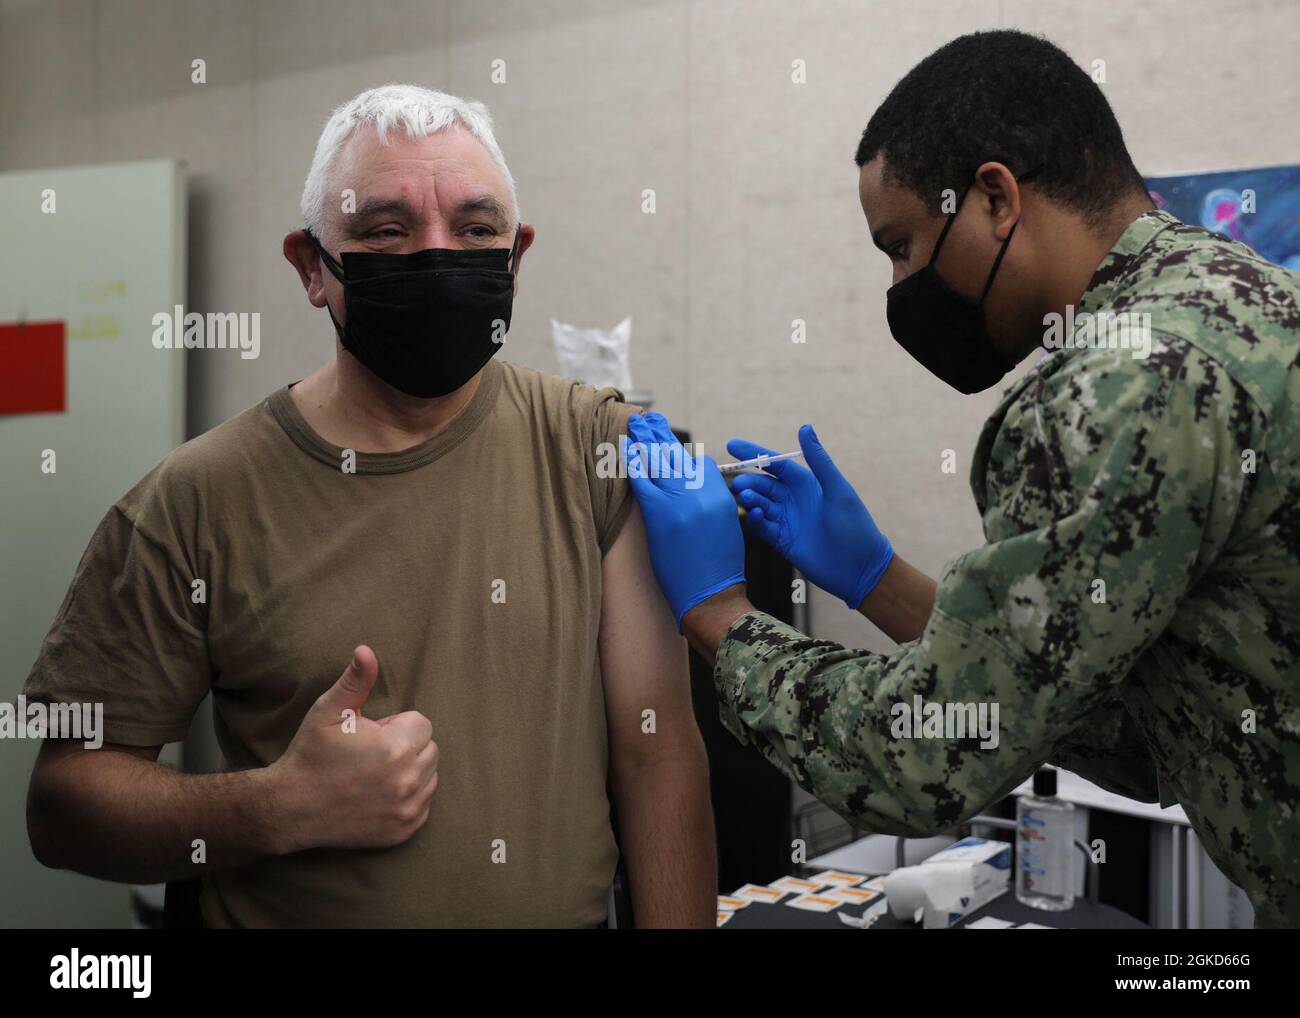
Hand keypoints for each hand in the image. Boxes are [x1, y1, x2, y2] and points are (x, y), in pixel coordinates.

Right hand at [270, 646, 438, 851]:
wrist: (291, 808)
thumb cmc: (311, 754)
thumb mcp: (329, 711)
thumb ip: (356, 680)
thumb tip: (366, 650)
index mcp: (396, 747)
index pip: (421, 723)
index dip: (394, 726)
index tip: (369, 736)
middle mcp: (408, 779)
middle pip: (429, 749)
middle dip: (406, 746)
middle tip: (369, 755)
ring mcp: (408, 808)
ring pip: (429, 776)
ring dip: (410, 771)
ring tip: (373, 774)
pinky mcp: (404, 830)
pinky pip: (424, 804)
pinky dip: (409, 798)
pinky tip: (378, 795)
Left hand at [624, 412, 745, 630]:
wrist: (711, 595)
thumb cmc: (720, 566)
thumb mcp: (726, 526)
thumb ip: (710, 501)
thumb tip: (692, 486)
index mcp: (721, 495)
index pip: (701, 464)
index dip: (685, 459)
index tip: (671, 451)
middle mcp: (702, 494)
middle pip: (678, 457)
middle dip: (661, 437)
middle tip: (647, 420)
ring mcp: (680, 503)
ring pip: (660, 463)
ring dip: (646, 442)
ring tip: (636, 425)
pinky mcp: (660, 515)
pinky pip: (644, 482)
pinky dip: (635, 465)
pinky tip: (627, 451)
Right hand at [728, 424, 892, 608]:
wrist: (859, 568)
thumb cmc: (854, 525)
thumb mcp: (837, 489)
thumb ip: (818, 460)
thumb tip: (804, 427)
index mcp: (806, 483)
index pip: (774, 463)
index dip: (753, 454)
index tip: (731, 446)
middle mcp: (793, 499)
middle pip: (763, 484)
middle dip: (748, 481)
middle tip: (738, 483)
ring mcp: (786, 520)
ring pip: (759, 504)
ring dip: (750, 499)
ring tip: (746, 498)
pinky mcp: (782, 541)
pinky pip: (762, 527)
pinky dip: (754, 520)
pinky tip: (753, 515)